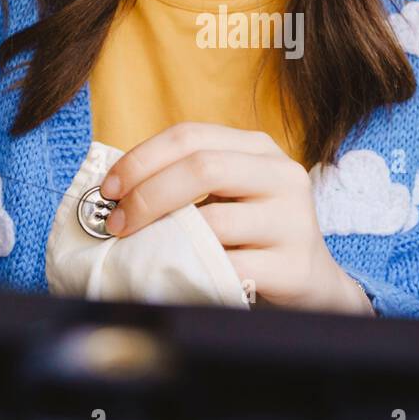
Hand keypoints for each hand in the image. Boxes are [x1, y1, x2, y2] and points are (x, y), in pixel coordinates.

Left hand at [98, 122, 373, 314]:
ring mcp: (293, 220)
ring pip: (215, 221)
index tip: (107, 188)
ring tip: (141, 253)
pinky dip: (193, 272)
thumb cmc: (252, 235)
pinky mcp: (293, 265)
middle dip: (148, 194)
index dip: (141, 159)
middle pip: (203, 168)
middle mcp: (282, 175)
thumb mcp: (227, 195)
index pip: (190, 136)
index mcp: (259, 149)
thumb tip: (113, 190)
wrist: (311, 283)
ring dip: (165, 239)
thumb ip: (184, 182)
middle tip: (117, 223)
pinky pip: (228, 267)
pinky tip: (177, 277)